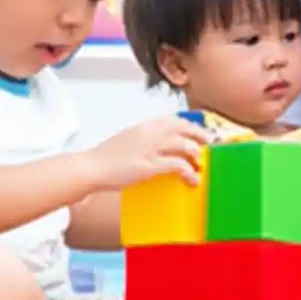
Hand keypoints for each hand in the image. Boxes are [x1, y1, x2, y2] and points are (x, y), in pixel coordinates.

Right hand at [86, 115, 212, 188]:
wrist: (91, 168)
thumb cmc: (107, 157)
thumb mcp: (129, 139)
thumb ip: (146, 138)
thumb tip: (161, 143)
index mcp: (145, 125)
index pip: (175, 120)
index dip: (191, 126)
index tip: (200, 132)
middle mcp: (150, 133)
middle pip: (185, 129)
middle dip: (201, 136)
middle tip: (209, 146)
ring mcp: (150, 149)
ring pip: (185, 146)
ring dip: (197, 156)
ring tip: (201, 165)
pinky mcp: (149, 166)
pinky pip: (177, 166)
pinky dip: (189, 172)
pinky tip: (192, 179)